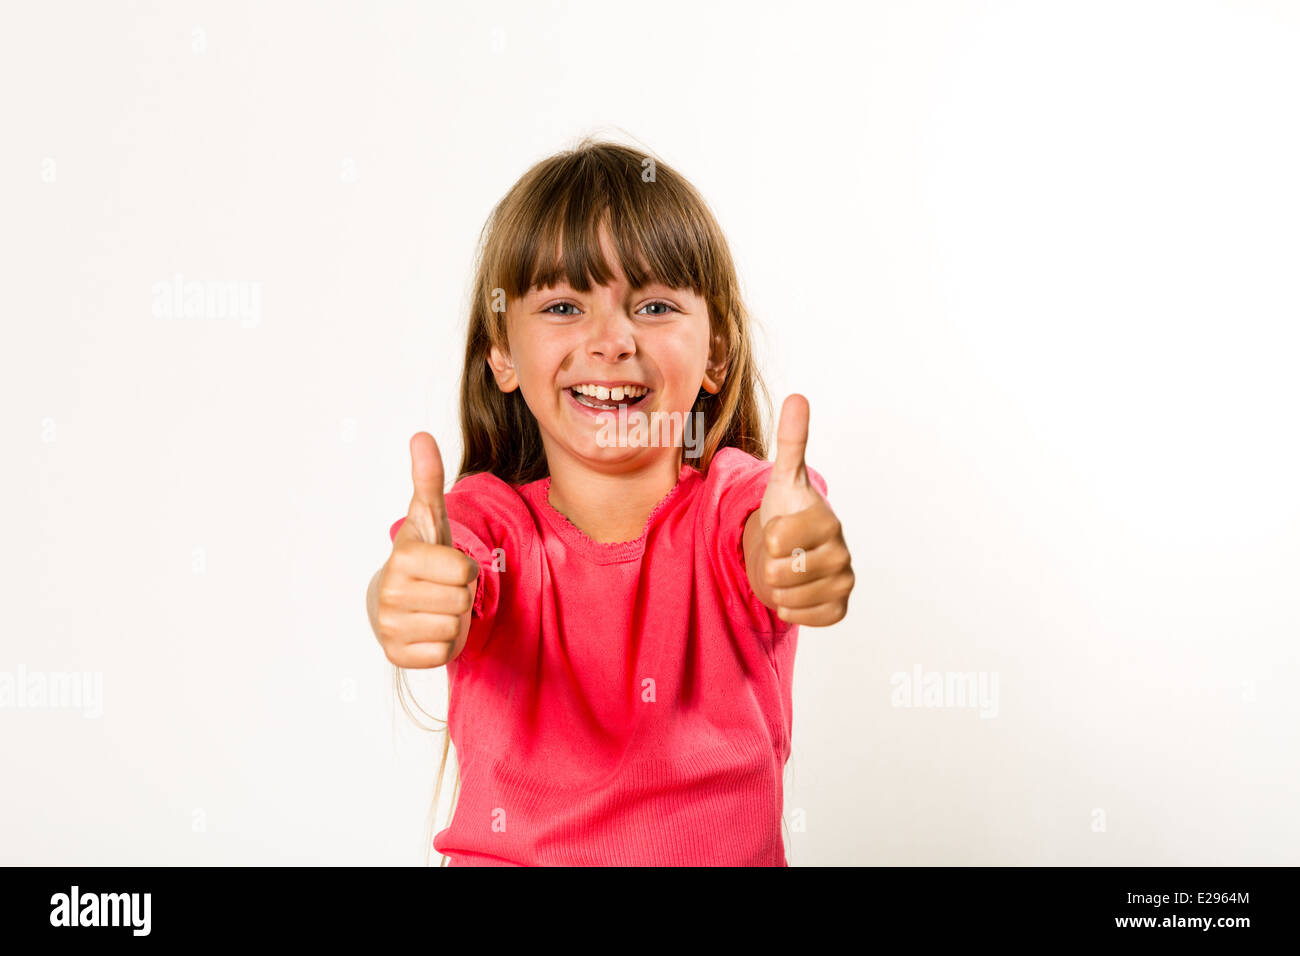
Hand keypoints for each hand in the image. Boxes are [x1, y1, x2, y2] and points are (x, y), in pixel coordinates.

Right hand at [372, 433, 478, 667]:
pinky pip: (442, 654)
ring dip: (452, 618)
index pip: (465, 572)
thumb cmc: (420, 556)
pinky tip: (426, 629)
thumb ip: (428, 478)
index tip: (447, 565)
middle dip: (460, 595)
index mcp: (403, 558)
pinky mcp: (397, 656)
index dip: (465, 569)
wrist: (391, 601)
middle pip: (463, 600)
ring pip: (454, 627)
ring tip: (434, 607)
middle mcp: (390, 594)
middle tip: (440, 588)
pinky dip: (442, 644)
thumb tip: (421, 435)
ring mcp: (390, 627)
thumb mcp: (428, 517)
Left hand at [754, 394, 853, 625]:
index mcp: (827, 520)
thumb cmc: (786, 512)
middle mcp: (842, 552)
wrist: (792, 551)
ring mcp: (843, 582)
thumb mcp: (782, 478)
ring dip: (777, 587)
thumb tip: (798, 397)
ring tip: (786, 569)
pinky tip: (796, 591)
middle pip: (778, 572)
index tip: (777, 528)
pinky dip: (790, 608)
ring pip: (787, 597)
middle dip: (768, 564)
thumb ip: (791, 441)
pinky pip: (802, 618)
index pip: (775, 538)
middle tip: (780, 553)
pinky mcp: (839, 608)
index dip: (766, 537)